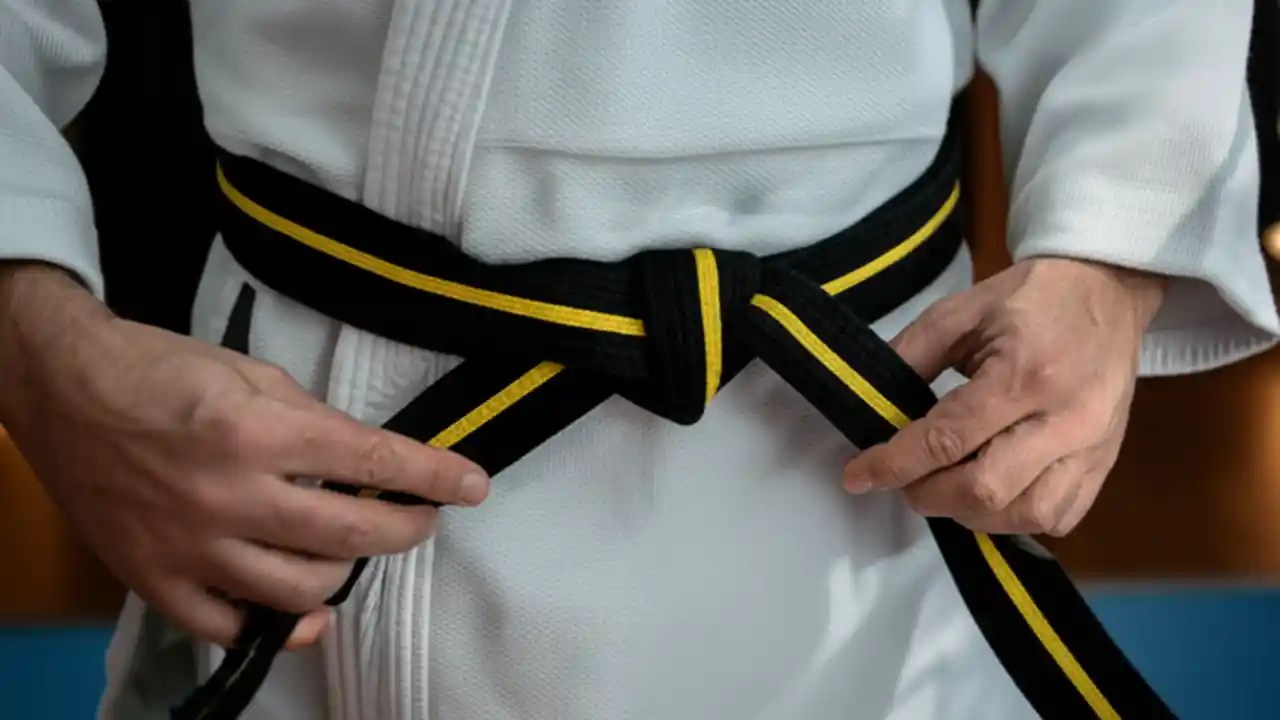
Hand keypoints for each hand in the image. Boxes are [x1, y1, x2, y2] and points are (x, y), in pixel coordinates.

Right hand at [0, 264, 488, 648]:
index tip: (473, 485)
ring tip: (355, 550)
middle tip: (422, 519)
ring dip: (348, 573)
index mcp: (258, 430)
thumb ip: (312, 419)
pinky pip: (230, 628)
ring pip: (302, 591)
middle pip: (351, 534)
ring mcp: (191, 545)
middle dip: (408, 527)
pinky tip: (304, 612)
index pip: (372, 459)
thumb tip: (364, 459)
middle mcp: (231, 494)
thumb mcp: (250, 372)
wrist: (61, 389)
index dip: (434, 475)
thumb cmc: (158, 368)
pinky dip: (278, 626)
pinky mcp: (155, 579)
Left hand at [842, 258, 1164, 536]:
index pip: (948, 438)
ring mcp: (1091, 446)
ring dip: (971, 512)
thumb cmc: (1031, 298)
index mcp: (1023, 374)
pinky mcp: (1105, 461)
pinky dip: (1016, 518)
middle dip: (929, 494)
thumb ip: (911, 355)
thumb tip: (869, 400)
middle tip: (905, 479)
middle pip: (985, 489)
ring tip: (946, 487)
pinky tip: (991, 494)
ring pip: (1025, 514)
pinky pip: (1060, 516)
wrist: (1105, 289)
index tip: (858, 475)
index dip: (895, 464)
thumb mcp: (961, 312)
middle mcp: (1064, 419)